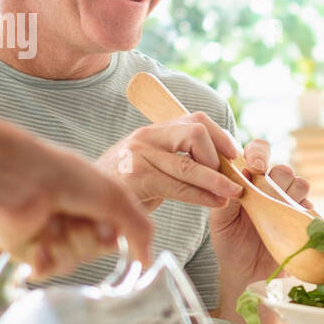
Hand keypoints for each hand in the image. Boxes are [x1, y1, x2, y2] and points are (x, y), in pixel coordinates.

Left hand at [0, 142, 153, 278]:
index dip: (110, 236)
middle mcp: (71, 220)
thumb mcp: (117, 198)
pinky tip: (40, 243)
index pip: (113, 238)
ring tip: (52, 223)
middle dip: (86, 239)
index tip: (105, 224)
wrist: (23, 179)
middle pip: (93, 252)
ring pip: (71, 262)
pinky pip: (46, 271)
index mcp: (92, 205)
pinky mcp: (26, 249)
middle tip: (75, 219)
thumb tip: (146, 261)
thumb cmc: (68, 178)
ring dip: (66, 245)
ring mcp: (48, 235)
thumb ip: (140, 229)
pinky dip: (45, 260)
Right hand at [95, 112, 243, 213]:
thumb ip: (179, 156)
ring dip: (216, 180)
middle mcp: (147, 136)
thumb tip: (221, 159)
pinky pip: (177, 186)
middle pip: (195, 133)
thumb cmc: (128, 184)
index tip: (235, 155)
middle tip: (231, 177)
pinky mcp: (136, 178)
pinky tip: (214, 203)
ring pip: (188, 164)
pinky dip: (200, 196)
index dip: (221, 136)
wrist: (88, 198)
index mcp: (155, 130)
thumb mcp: (153, 162)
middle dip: (218, 155)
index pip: (196, 119)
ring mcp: (139, 154)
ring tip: (233, 193)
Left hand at [208, 137, 312, 277]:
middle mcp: (270, 186)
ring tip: (277, 213)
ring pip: (301, 183)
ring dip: (291, 195)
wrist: (244, 271)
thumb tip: (240, 178)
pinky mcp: (301, 219)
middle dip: (277, 179)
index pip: (257, 152)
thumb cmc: (228, 241)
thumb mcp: (219, 221)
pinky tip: (291, 222)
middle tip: (267, 196)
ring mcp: (288, 202)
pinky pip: (310, 206)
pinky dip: (303, 211)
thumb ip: (226, 198)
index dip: (259, 153)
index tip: (256, 166)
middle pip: (284, 169)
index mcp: (249, 179)